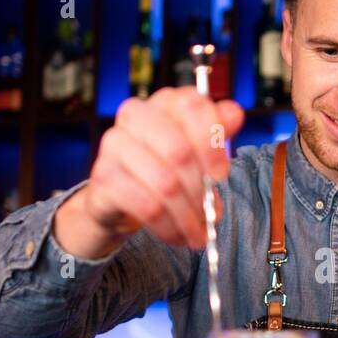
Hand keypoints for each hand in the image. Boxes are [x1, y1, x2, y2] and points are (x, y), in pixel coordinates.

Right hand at [54, 86, 244, 259]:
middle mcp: (135, 115)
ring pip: (165, 184)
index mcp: (164, 102)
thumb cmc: (166, 171)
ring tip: (196, 232)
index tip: (221, 174)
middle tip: (210, 211)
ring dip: (187, 216)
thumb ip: (217, 133)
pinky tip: (176, 235)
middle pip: (180, 151)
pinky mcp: (103, 177)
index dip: (213, 143)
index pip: (193, 106)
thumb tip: (233, 114)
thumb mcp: (198, 153)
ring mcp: (114, 144)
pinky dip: (168, 227)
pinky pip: (146, 206)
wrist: (122, 200)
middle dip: (201, 189)